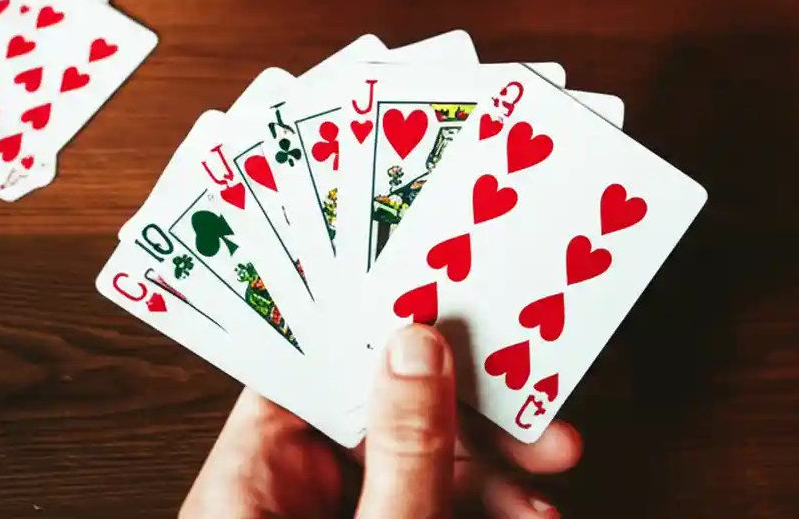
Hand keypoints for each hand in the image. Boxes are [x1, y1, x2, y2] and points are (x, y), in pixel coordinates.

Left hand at [181, 325, 579, 518]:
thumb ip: (401, 451)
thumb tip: (414, 346)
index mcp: (248, 484)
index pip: (304, 369)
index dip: (374, 328)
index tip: (447, 301)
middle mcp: (282, 502)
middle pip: (380, 416)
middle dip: (471, 421)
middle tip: (541, 421)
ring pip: (418, 469)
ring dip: (493, 481)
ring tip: (550, 505)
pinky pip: (425, 513)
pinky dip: (478, 517)